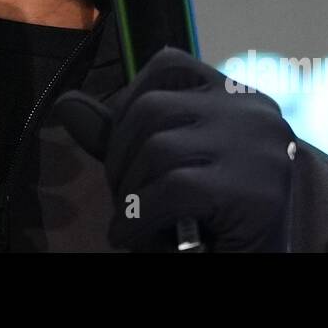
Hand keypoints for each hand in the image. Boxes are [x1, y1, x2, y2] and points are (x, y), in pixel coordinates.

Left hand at [54, 47, 296, 251]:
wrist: (261, 263)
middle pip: (152, 107)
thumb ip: (121, 136)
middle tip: (124, 197)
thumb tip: (66, 104)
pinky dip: (139, 218)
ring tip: (133, 222)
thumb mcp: (165, 167)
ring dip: (130, 193)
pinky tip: (134, 237)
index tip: (123, 147)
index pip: (169, 65)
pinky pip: (173, 189)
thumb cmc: (214, 219)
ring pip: (157, 147)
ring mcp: (260, 149)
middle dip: (120, 155)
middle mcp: (255, 112)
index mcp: (239, 97)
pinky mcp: (257, 192)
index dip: (129, 102)